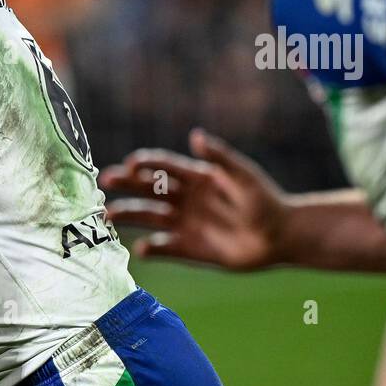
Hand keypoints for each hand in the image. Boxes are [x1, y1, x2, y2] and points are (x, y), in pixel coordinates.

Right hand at [99, 128, 289, 270]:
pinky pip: (165, 248)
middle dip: (127, 185)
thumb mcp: (243, 175)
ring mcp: (184, 224)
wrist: (279, 236)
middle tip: (107, 182)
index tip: (131, 164)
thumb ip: (220, 157)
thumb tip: (195, 136)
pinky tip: (142, 249)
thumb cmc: (264, 200)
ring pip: (149, 217)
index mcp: (196, 177)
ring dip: (129, 214)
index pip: (164, 167)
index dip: (147, 164)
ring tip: (109, 216)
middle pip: (149, 190)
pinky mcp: (188, 248)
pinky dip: (152, 249)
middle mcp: (184, 199)